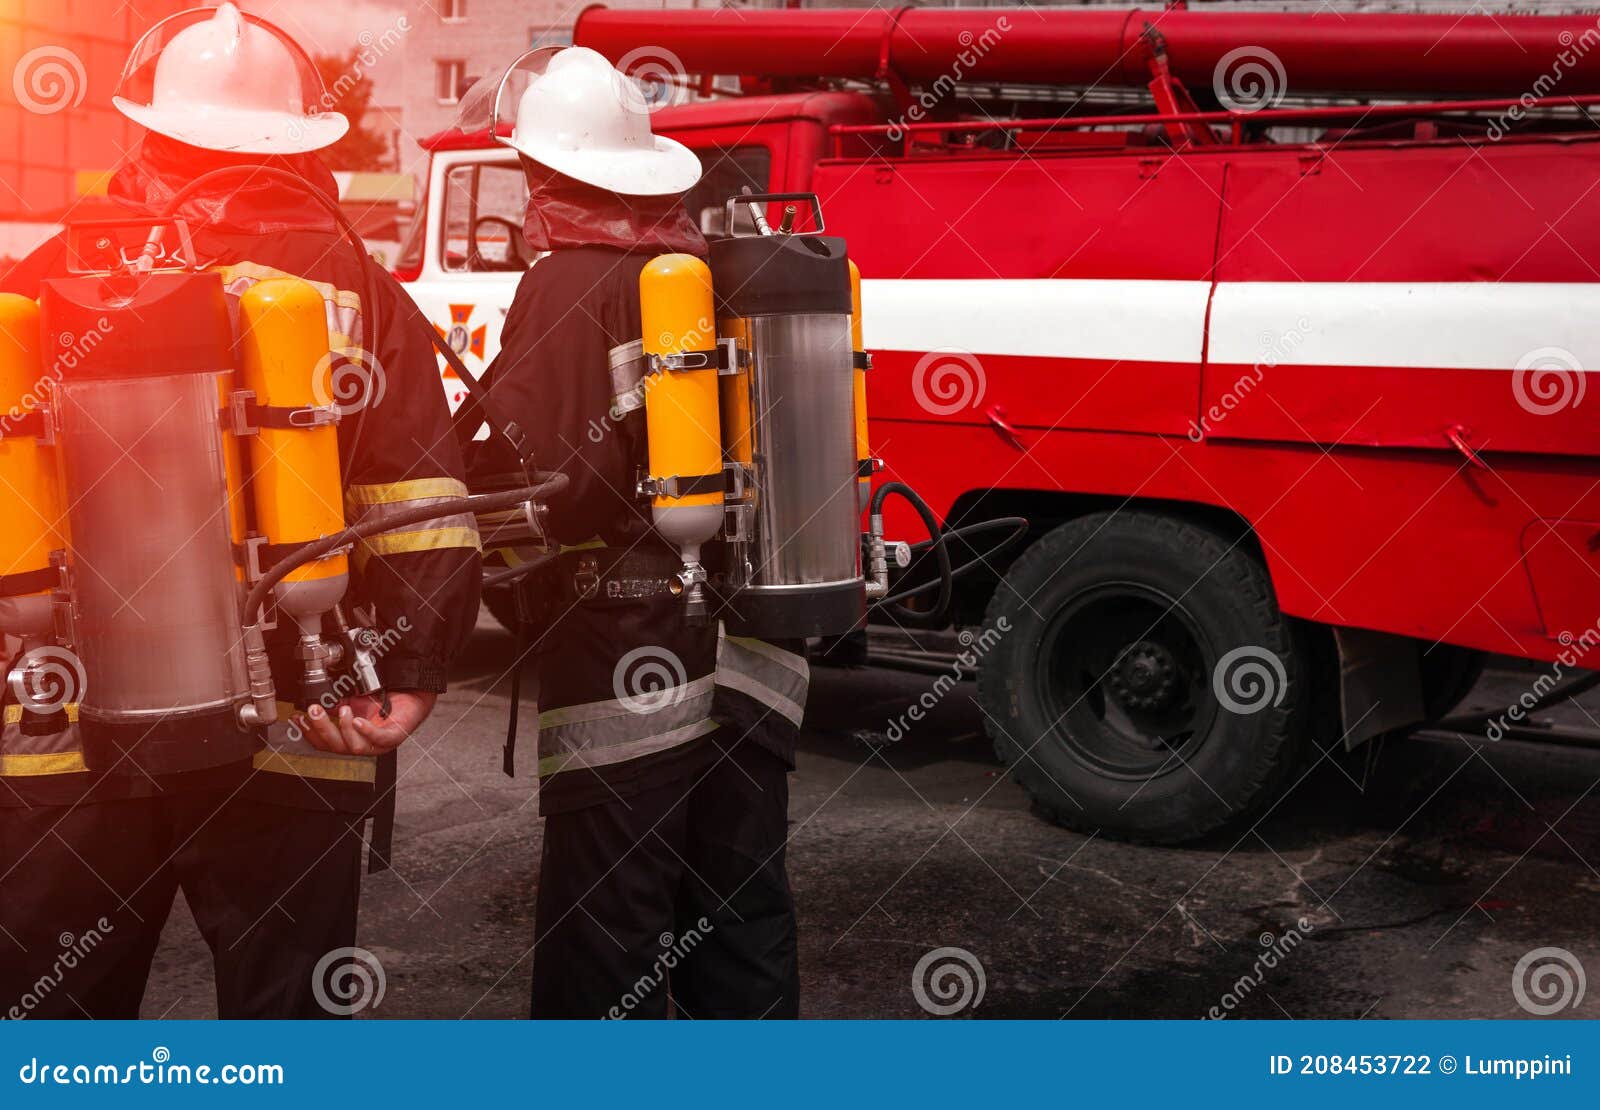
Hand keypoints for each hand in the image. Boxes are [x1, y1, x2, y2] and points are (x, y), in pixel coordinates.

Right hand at [299, 690, 437, 755]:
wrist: (410, 694)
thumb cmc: (383, 702)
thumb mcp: (352, 701)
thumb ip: (334, 705)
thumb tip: (314, 703)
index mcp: (349, 739)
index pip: (323, 743)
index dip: (308, 732)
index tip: (297, 718)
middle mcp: (362, 745)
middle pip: (336, 747)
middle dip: (321, 729)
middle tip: (314, 711)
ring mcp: (379, 744)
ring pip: (355, 747)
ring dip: (344, 729)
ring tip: (342, 710)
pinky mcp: (395, 737)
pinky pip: (379, 739)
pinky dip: (366, 731)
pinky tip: (358, 720)